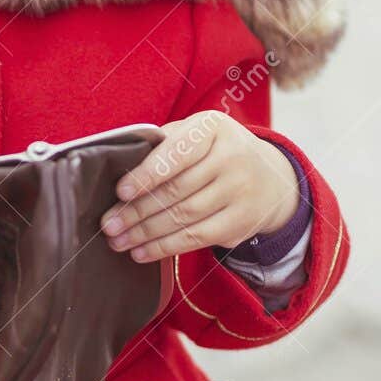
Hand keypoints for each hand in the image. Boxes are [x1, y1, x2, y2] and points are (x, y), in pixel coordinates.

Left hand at [98, 112, 299, 262]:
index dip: (146, 174)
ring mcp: (240, 191)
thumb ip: (163, 145)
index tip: (120, 192)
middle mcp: (232, 157)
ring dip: (145, 233)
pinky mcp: (241, 222)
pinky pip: (196, 238)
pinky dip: (165, 247)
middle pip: (176, 190)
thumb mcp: (196, 133)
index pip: (176, 153)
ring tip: (118, 241)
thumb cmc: (215, 151)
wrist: (271, 178)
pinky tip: (141, 251)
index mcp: (213, 128)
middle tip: (109, 224)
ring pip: (184, 217)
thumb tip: (119, 169)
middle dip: (136, 210)